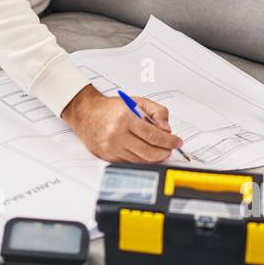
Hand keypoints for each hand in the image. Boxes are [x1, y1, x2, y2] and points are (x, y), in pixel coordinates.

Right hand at [60, 86, 181, 162]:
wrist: (86, 113)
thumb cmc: (111, 108)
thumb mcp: (137, 101)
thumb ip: (157, 112)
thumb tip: (167, 130)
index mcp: (125, 118)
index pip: (154, 136)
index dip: (169, 141)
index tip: (177, 142)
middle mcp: (117, 134)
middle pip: (149, 152)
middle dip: (165, 152)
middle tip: (170, 149)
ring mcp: (111, 147)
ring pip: (141, 160)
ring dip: (154, 157)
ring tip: (159, 150)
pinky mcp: (107, 157)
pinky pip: (131, 163)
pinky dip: (141, 159)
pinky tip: (144, 152)